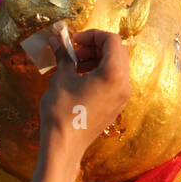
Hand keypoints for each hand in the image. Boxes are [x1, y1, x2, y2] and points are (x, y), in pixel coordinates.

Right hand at [37, 28, 131, 158]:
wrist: (64, 146)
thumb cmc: (62, 112)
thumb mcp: (61, 78)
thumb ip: (63, 55)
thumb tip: (56, 39)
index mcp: (113, 74)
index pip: (111, 40)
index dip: (92, 35)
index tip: (74, 40)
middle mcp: (124, 84)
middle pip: (117, 51)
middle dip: (96, 46)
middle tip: (75, 51)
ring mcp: (122, 96)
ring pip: (117, 66)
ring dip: (97, 59)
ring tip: (75, 64)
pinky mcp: (117, 105)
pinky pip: (115, 80)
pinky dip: (101, 72)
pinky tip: (81, 78)